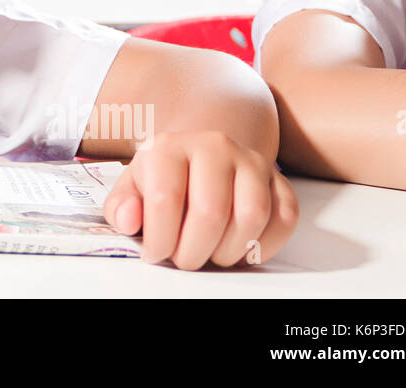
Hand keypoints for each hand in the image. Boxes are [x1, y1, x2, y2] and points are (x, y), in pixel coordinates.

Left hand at [102, 130, 298, 269]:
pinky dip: (262, 247)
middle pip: (211, 212)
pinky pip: (284, 220)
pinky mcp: (279, 180)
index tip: (155, 254)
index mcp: (169, 146)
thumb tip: (129, 219)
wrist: (198, 153)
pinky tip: (238, 249)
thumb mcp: (131, 187)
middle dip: (193, 251)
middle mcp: (214, 145)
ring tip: (209, 254)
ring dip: (228, 251)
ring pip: (251, 217)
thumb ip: (121, 206)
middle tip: (183, 260)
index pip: (165, 198)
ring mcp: (251, 161)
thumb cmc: (163, 177)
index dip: (160, 239)